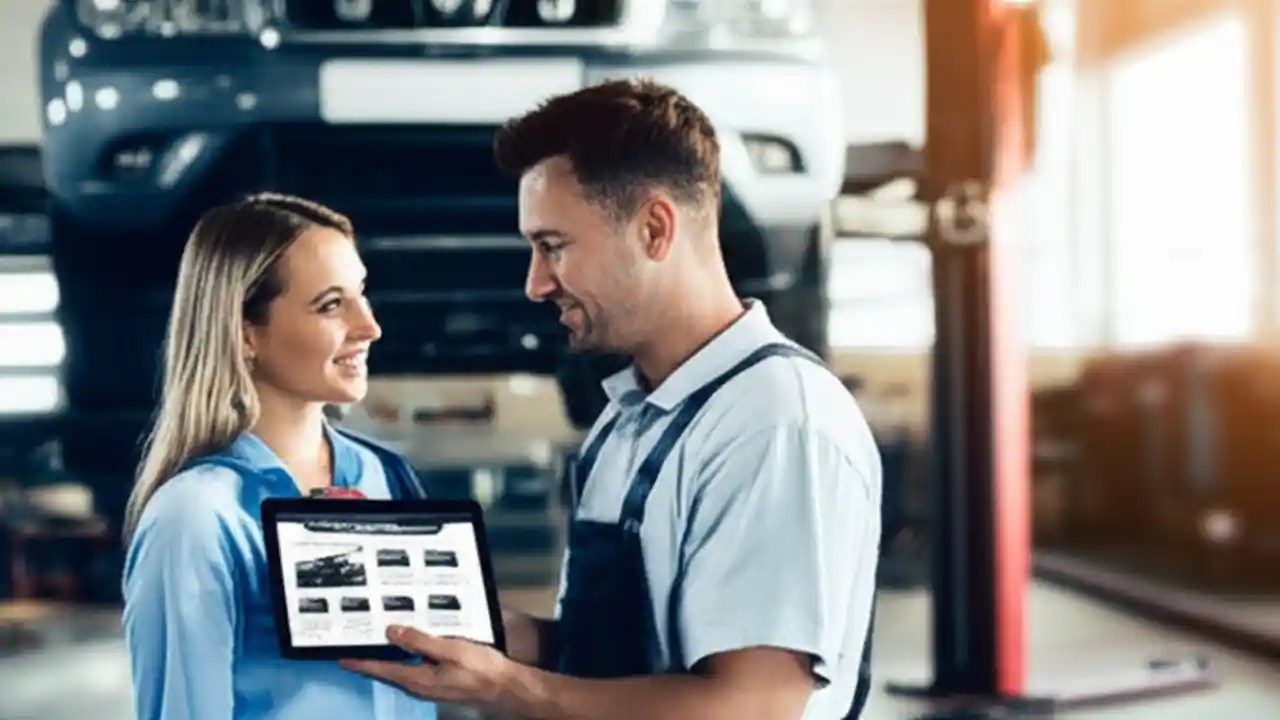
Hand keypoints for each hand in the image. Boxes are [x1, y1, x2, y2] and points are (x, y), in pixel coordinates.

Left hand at [341, 625, 514, 711]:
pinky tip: (409, 649)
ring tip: (375, 645)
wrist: (505, 687)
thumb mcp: (450, 649)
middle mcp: (419, 687)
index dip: (361, 663)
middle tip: (354, 647)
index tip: (342, 658)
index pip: (382, 670)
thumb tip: (391, 631)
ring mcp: (430, 687)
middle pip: (388, 673)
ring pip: (401, 672)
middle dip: (370, 661)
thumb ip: (419, 641)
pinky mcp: (440, 684)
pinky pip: (414, 671)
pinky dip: (405, 660)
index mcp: (418, 679)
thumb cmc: (480, 668)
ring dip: (387, 661)